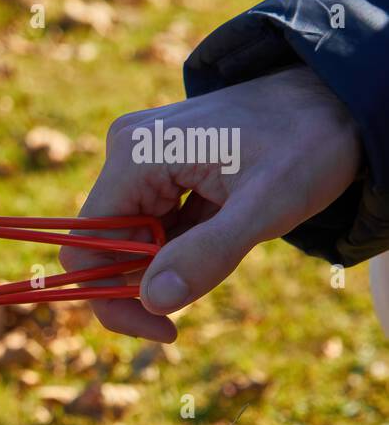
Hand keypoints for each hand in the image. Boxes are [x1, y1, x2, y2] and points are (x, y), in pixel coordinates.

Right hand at [60, 64, 361, 341]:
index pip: (85, 248)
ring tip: (228, 249)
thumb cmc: (310, 143)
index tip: (161, 326)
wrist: (340, 98)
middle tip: (202, 297)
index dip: (111, 297)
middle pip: (105, 246)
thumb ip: (207, 255)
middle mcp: (126, 153)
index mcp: (134, 157)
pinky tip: (224, 232)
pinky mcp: (161, 166)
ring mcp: (142, 158)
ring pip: (131, 239)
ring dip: (169, 263)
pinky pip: (153, 223)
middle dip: (147, 282)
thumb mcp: (267, 206)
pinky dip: (181, 245)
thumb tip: (150, 302)